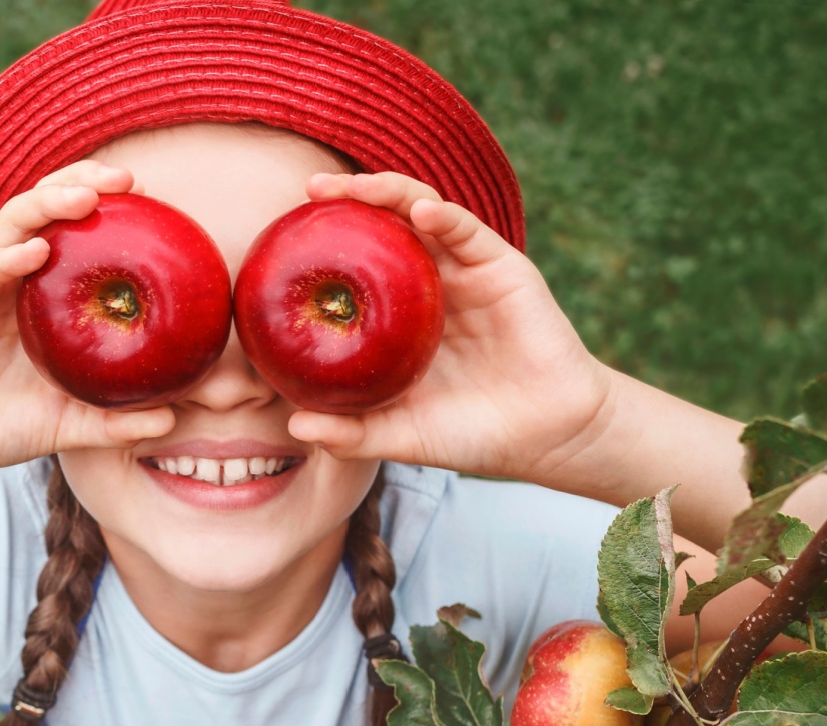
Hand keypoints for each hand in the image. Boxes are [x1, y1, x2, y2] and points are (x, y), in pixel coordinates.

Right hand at [0, 162, 176, 476]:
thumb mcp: (68, 423)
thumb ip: (115, 420)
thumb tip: (170, 421)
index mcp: (40, 291)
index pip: (74, 228)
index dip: (109, 206)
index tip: (155, 202)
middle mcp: (12, 274)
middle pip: (45, 206)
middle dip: (84, 181)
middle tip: (128, 179)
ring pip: (14, 221)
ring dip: (50, 201)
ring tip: (87, 197)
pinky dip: (9, 256)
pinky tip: (36, 251)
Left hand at [286, 172, 618, 482]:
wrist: (547, 437)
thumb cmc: (470, 434)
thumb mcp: (401, 435)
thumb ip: (351, 433)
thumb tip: (294, 428)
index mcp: (399, 314)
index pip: (355, 263)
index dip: (322, 243)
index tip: (279, 235)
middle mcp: (427, 283)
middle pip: (383, 225)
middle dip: (347, 198)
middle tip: (308, 190)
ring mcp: (464, 272)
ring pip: (422, 213)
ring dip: (388, 191)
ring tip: (353, 186)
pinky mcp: (503, 268)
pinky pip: (468, 232)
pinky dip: (444, 217)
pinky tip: (421, 212)